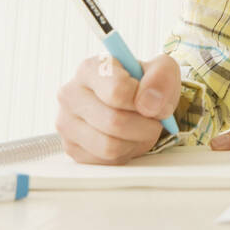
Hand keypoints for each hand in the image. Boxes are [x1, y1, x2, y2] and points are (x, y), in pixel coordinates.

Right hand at [55, 53, 180, 164]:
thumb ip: (161, 78)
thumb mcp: (162, 69)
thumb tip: (149, 104)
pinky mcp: (72, 148)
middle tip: (153, 119)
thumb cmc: (143, 82)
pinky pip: (106, 160)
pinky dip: (125, 153)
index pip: (117, 91)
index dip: (143, 99)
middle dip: (145, 125)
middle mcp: (70, 94)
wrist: (132, 100)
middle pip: (114, 122)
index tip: (151, 98)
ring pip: (110, 146)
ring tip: (141, 128)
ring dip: (136, 141)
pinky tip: (127, 138)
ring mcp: (67, 123)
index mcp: (90, 69)